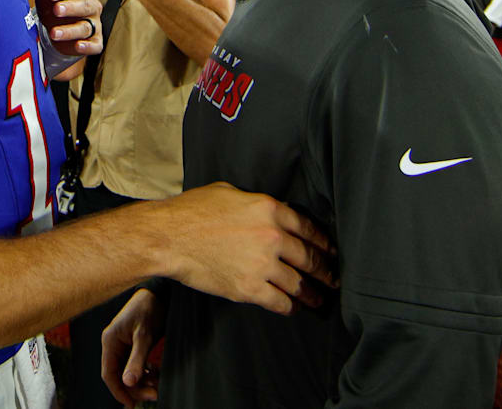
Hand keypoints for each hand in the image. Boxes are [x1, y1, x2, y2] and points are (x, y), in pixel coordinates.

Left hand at [20, 0, 101, 55]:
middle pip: (86, 6)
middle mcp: (93, 7)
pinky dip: (87, 46)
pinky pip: (95, 45)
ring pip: (86, 27)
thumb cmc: (55, 9)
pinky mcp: (95, 42)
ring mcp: (95, 26)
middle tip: (56, 10)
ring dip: (71, 30)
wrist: (57, 32)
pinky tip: (78, 46)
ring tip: (54, 33)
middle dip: (70, 8)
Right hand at [101, 289, 163, 407]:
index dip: (118, 391)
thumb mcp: (144, 336)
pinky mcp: (132, 344)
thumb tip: (128, 382)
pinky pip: (135, 365)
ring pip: (128, 372)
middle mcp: (113, 344)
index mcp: (110, 341)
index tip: (131, 404)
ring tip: (157, 386)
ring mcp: (123, 345)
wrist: (159, 292)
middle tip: (154, 394)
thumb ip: (136, 360)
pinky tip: (155, 375)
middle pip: (119, 375)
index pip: (109, 374)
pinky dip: (145, 373)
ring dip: (142, 381)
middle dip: (135, 388)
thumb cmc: (149, 309)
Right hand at [157, 182, 336, 314]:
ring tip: (320, 299)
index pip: (309, 229)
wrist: (168, 237)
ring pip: (299, 283)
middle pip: (310, 258)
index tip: (331, 252)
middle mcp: (271, 237)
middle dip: (326, 271)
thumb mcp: (229, 193)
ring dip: (313, 294)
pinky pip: (280, 302)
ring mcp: (261, 264)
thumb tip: (269, 212)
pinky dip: (290, 307)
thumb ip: (256, 203)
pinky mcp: (248, 288)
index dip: (325, 243)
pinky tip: (294, 308)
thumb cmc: (192, 211)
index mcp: (269, 209)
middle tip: (334, 279)